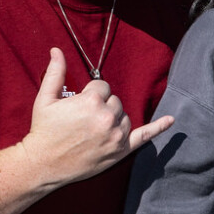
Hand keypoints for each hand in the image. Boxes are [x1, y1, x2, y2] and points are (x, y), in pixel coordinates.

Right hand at [17, 50, 172, 188]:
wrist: (42, 164)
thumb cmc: (43, 130)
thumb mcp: (45, 99)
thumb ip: (55, 73)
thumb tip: (56, 49)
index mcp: (91, 101)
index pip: (102, 87)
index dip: (90, 95)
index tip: (77, 106)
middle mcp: (107, 117)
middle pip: (115, 101)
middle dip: (101, 107)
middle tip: (82, 121)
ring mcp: (116, 135)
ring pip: (125, 116)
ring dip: (113, 119)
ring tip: (92, 130)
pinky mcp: (121, 151)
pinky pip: (145, 136)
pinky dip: (159, 127)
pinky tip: (171, 120)